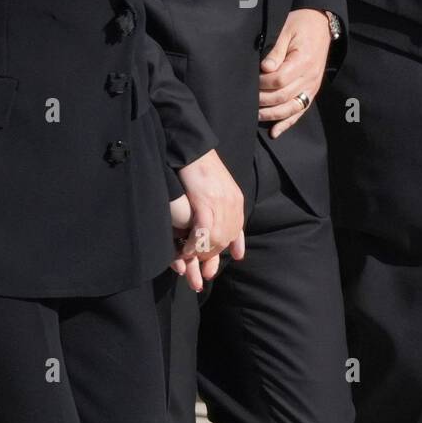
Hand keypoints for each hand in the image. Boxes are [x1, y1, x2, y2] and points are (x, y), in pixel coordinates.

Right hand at [171, 150, 244, 292]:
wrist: (193, 148)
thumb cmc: (200, 167)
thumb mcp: (218, 188)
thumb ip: (223, 207)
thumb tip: (220, 226)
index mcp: (236, 202)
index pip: (235, 233)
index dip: (224, 252)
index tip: (213, 269)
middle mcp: (232, 205)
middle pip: (224, 241)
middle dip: (211, 260)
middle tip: (198, 274)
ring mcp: (221, 204)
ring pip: (215, 240)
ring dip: (200, 254)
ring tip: (188, 260)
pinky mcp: (207, 203)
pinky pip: (204, 232)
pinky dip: (194, 244)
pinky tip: (185, 250)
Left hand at [257, 8, 330, 138]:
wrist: (321, 25)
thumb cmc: (300, 25)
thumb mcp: (286, 30)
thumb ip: (275, 50)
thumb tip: (265, 68)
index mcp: (304, 61)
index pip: (279, 80)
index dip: (262, 84)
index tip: (250, 80)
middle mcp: (310, 77)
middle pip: (283, 96)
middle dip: (262, 100)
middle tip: (246, 99)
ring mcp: (312, 87)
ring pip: (291, 108)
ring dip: (271, 114)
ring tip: (254, 115)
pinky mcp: (311, 92)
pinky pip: (299, 111)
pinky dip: (286, 123)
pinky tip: (274, 132)